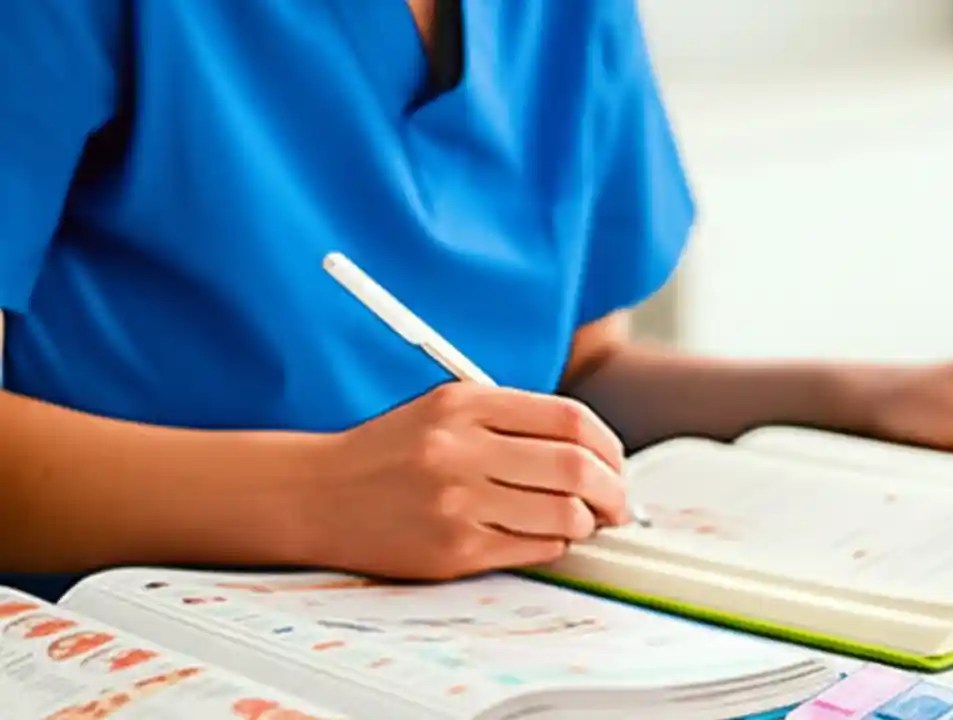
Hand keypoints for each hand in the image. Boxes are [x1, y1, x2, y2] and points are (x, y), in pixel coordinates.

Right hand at [303, 382, 629, 579]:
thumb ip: (514, 420)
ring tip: (580, 521)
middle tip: (617, 502)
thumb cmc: (390, 453)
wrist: (318, 495)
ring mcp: (457, 502)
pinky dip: (554, 543)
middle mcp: (461, 449)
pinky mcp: (453, 549)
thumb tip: (594, 452)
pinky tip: (543, 535)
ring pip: (563, 514)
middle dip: (614, 490)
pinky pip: (534, 548)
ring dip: (586, 521)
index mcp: (465, 404)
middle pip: (576, 467)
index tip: (614, 462)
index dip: (607, 445)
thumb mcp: (446, 410)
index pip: (569, 419)